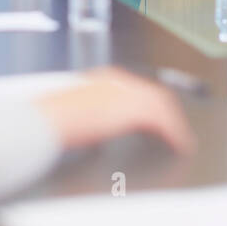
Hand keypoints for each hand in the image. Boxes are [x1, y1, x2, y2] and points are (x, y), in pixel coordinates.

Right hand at [35, 67, 194, 155]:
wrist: (45, 123)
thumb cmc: (50, 122)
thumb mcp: (74, 116)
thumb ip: (91, 120)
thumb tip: (96, 135)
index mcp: (104, 79)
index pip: (138, 89)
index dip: (151, 104)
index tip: (158, 119)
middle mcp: (119, 81)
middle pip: (155, 95)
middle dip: (168, 112)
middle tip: (176, 131)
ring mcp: (128, 93)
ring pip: (163, 107)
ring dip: (174, 124)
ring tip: (181, 141)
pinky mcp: (135, 110)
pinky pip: (165, 122)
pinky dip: (175, 134)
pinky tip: (180, 146)